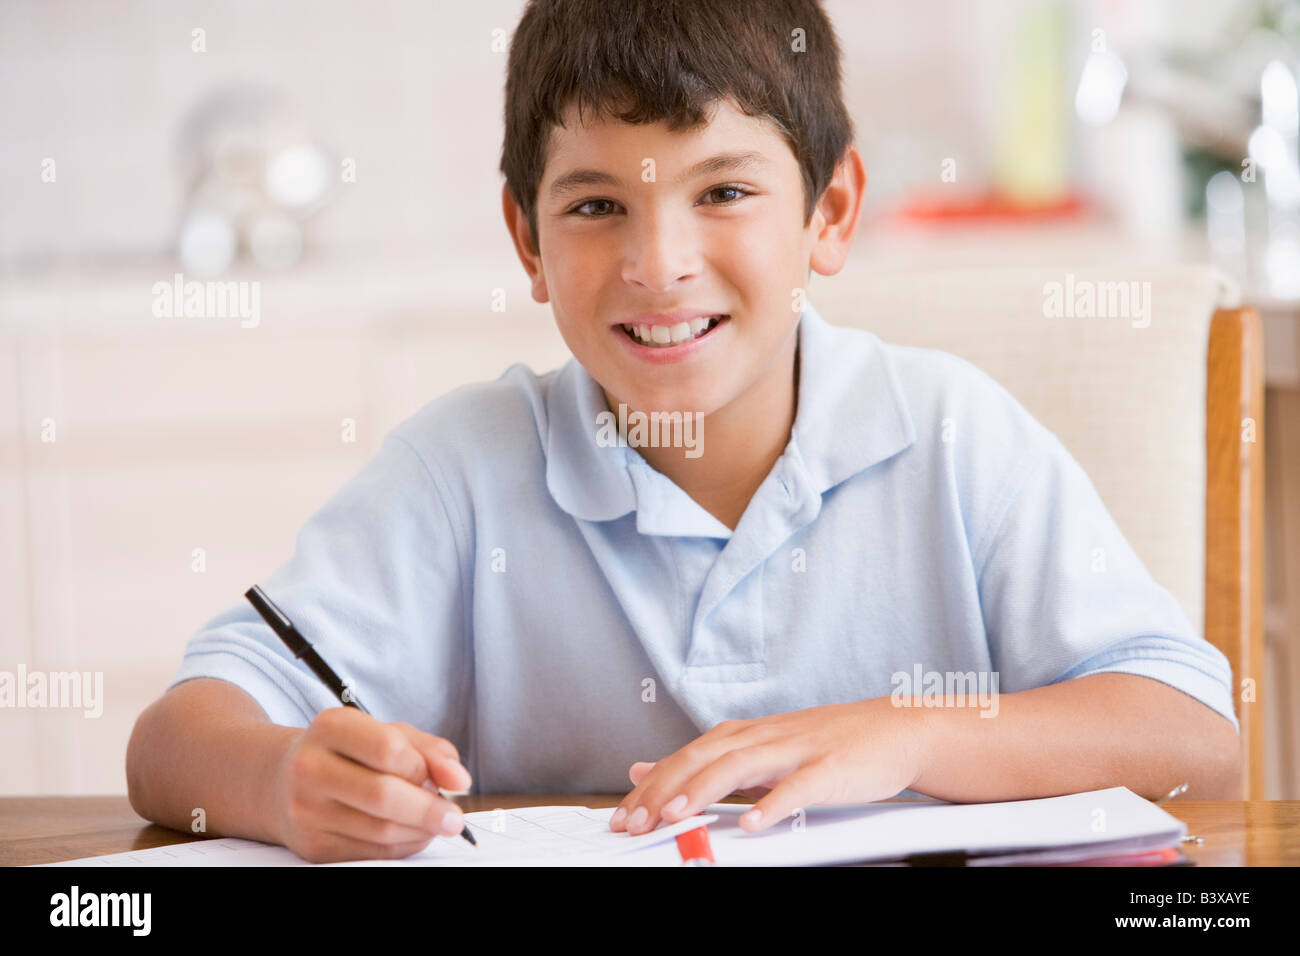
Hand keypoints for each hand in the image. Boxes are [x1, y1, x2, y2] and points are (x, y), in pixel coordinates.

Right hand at [272, 707, 471, 862]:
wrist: (283, 780)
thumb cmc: (350, 752)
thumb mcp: (388, 734)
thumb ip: (431, 751)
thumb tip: (460, 780)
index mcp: (331, 727)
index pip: (388, 749)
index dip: (423, 768)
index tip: (443, 779)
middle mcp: (310, 767)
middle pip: (383, 795)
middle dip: (429, 810)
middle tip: (454, 818)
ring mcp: (306, 810)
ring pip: (380, 830)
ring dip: (420, 831)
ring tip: (433, 823)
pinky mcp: (312, 846)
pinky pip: (371, 853)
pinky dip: (402, 846)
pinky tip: (411, 834)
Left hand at [609, 698, 928, 833]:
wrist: (895, 729)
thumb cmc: (828, 744)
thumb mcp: (758, 746)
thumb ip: (704, 761)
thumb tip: (647, 769)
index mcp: (746, 734)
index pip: (688, 755)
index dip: (652, 783)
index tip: (623, 813)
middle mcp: (765, 737)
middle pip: (704, 757)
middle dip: (664, 789)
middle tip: (634, 820)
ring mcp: (797, 750)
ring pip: (742, 765)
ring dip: (703, 790)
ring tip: (674, 815)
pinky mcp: (830, 768)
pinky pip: (798, 786)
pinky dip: (772, 804)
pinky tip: (750, 823)